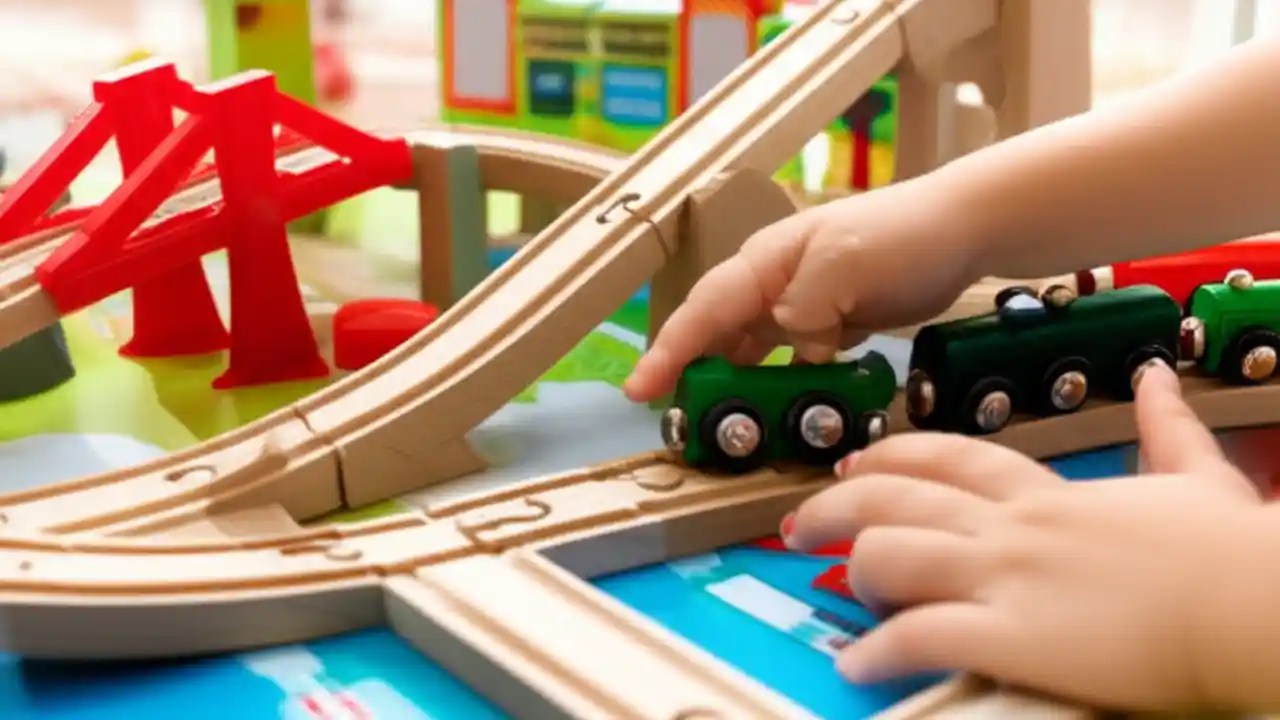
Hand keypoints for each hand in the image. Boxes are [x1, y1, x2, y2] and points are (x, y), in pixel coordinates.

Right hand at [622, 176, 982, 400]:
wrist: (962, 230)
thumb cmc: (901, 234)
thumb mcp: (847, 261)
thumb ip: (807, 306)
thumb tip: (787, 348)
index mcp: (766, 263)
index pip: (705, 310)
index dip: (669, 351)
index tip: (640, 390)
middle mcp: (772, 285)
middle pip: (716, 335)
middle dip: (690, 375)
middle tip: (676, 425)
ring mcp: (798, 307)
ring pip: (748, 353)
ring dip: (732, 387)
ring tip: (717, 427)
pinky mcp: (826, 326)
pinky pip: (787, 364)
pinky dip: (777, 389)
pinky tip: (775, 413)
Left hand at [783, 361, 1276, 710]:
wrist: (1253, 604)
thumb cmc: (1228, 553)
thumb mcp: (1196, 476)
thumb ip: (1165, 428)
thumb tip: (1156, 378)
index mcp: (1047, 493)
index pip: (949, 457)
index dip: (892, 455)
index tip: (855, 459)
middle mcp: (1012, 526)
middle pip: (896, 497)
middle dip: (836, 505)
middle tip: (800, 521)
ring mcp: (1008, 577)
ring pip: (892, 554)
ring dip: (856, 574)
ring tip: (843, 593)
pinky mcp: (1014, 635)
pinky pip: (921, 635)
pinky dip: (879, 653)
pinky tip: (856, 666)